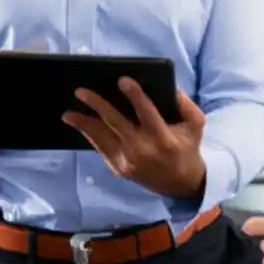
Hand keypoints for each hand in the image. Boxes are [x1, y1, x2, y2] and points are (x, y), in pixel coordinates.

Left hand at [63, 77, 206, 198]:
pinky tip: (78, 123)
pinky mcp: (119, 168)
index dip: (135, 95)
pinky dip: (88, 134)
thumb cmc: (187, 148)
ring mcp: (128, 161)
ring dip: (83, 123)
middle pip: (116, 122)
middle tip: (81, 91)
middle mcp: (143, 150)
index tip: (122, 80)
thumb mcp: (195, 125)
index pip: (146, 112)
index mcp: (163, 137)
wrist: (180, 183)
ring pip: (102, 137)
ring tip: (68, 113)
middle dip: (98, 105)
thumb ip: (186, 104)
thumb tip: (169, 87)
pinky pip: (100, 148)